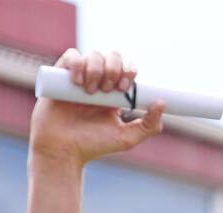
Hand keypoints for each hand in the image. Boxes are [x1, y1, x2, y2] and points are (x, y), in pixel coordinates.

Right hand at [29, 49, 165, 167]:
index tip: (126, 88)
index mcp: (116, 94)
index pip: (127, 69)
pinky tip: (78, 81)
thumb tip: (162, 102)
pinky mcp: (60, 75)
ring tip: (91, 92)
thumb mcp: (127, 138)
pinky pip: (71, 55)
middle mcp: (99, 82)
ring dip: (97, 69)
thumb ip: (149, 125)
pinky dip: (77, 63)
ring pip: (94, 55)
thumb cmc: (93, 145)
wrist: (63, 149)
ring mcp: (81, 77)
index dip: (129, 71)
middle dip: (114, 69)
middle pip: (113, 57)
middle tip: (108, 90)